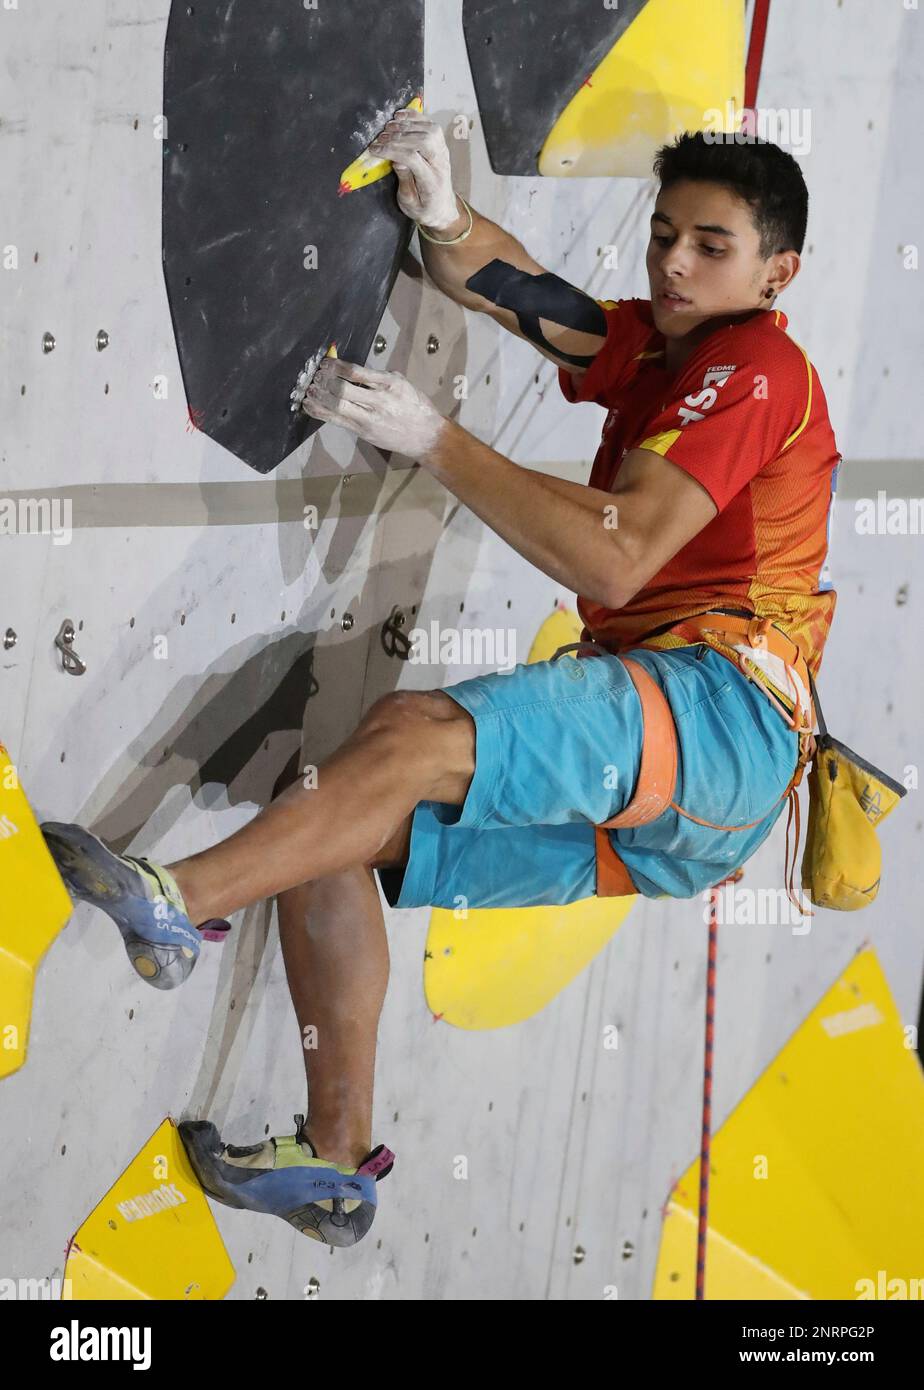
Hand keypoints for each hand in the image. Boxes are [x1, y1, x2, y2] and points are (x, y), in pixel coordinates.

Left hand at [302, 357, 447, 461]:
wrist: (426, 436)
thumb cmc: (415, 406)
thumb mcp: (401, 383)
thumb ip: (378, 377)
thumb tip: (352, 370)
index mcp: (389, 384)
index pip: (356, 372)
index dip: (336, 366)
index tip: (325, 362)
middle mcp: (378, 401)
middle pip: (343, 390)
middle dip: (324, 381)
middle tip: (314, 375)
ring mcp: (369, 419)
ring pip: (337, 407)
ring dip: (318, 397)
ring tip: (308, 389)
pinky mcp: (362, 432)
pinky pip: (337, 421)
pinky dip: (321, 412)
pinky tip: (310, 405)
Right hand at [368, 109, 458, 230]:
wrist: (442, 208)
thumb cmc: (423, 208)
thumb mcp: (409, 203)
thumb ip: (405, 181)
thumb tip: (396, 160)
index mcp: (432, 182)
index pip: (413, 159)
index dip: (392, 150)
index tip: (375, 149)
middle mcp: (441, 163)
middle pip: (422, 141)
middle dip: (398, 136)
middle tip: (379, 138)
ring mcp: (443, 152)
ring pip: (428, 130)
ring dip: (405, 125)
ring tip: (387, 127)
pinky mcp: (441, 144)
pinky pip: (430, 125)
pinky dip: (415, 117)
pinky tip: (400, 116)